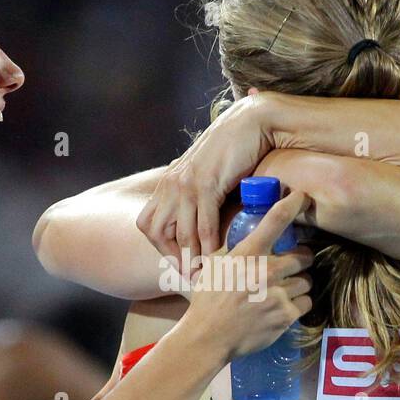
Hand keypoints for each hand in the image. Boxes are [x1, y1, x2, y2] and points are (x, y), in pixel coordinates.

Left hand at [136, 93, 274, 273]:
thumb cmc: (234, 151)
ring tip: (202, 275)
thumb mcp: (207, 176)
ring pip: (181, 231)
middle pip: (157, 230)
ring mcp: (187, 183)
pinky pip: (203, 221)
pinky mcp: (207, 182)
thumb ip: (199, 196)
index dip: (159, 247)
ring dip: (191, 257)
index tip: (177, 265)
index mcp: (168, 182)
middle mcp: (171, 184)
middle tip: (188, 275)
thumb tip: (200, 222)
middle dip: (171, 257)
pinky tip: (216, 257)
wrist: (251, 123)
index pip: (148, 223)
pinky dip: (208, 243)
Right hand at [176, 189, 312, 363]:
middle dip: (300, 260)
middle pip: (303, 256)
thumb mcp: (216, 265)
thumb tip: (248, 230)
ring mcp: (278, 294)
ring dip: (299, 285)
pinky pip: (306, 303)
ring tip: (282, 291)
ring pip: (306, 281)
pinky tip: (282, 308)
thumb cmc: (209, 298)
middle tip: (291, 266)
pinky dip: (298, 305)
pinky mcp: (286, 315)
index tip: (303, 197)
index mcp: (248, 253)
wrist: (208, 335)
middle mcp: (266, 270)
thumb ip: (236, 248)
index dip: (293, 204)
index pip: (275, 220)